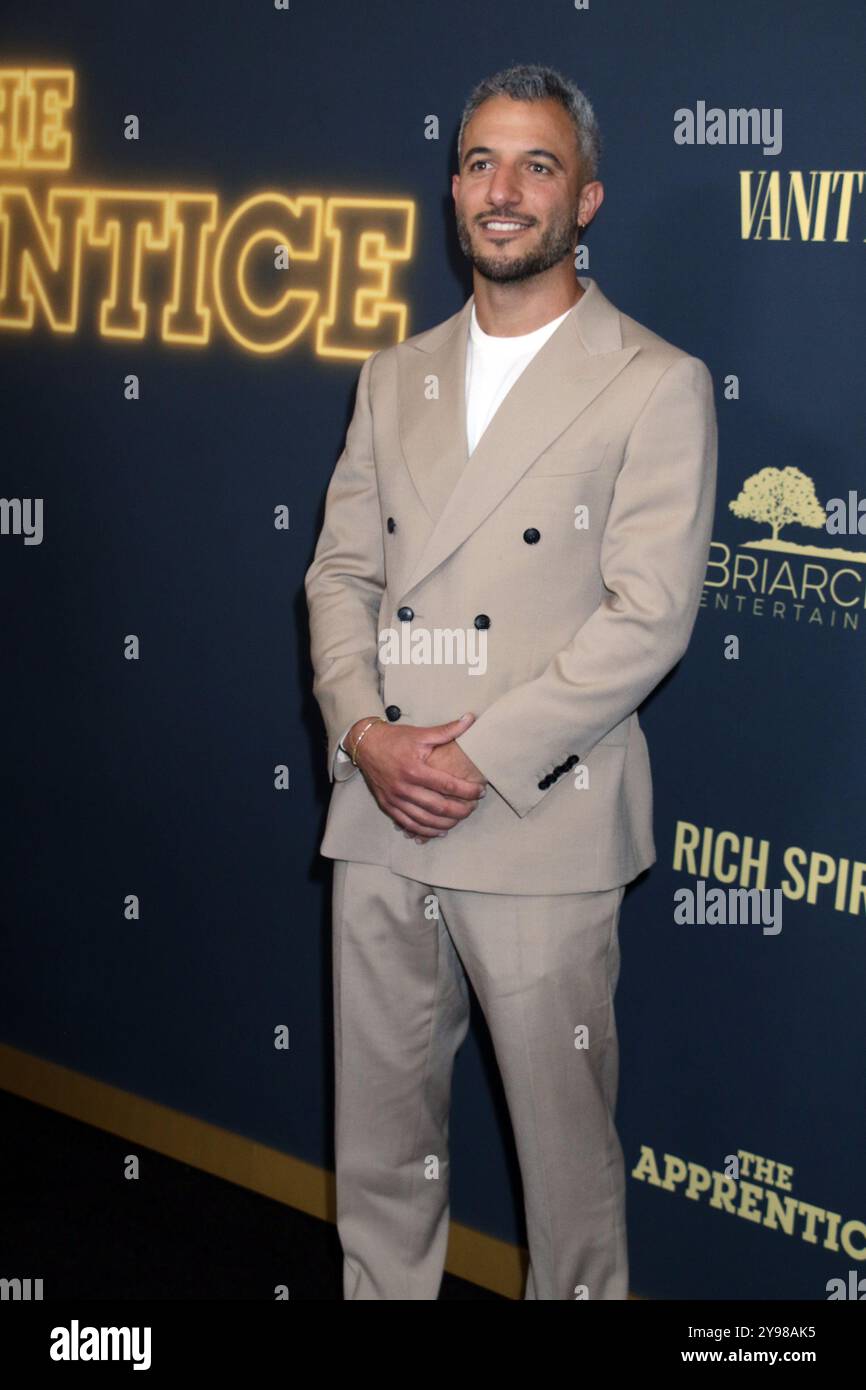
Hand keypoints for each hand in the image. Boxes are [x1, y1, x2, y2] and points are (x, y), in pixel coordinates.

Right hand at [349, 713, 486, 843]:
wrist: (366, 745)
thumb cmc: (395, 739)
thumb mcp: (421, 733)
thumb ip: (447, 730)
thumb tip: (470, 719)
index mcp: (414, 769)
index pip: (447, 785)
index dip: (467, 790)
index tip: (480, 791)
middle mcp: (404, 787)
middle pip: (438, 807)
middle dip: (460, 810)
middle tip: (473, 808)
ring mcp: (395, 799)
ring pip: (425, 820)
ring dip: (446, 823)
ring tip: (460, 819)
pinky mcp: (387, 805)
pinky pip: (409, 824)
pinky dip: (426, 831)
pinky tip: (439, 831)